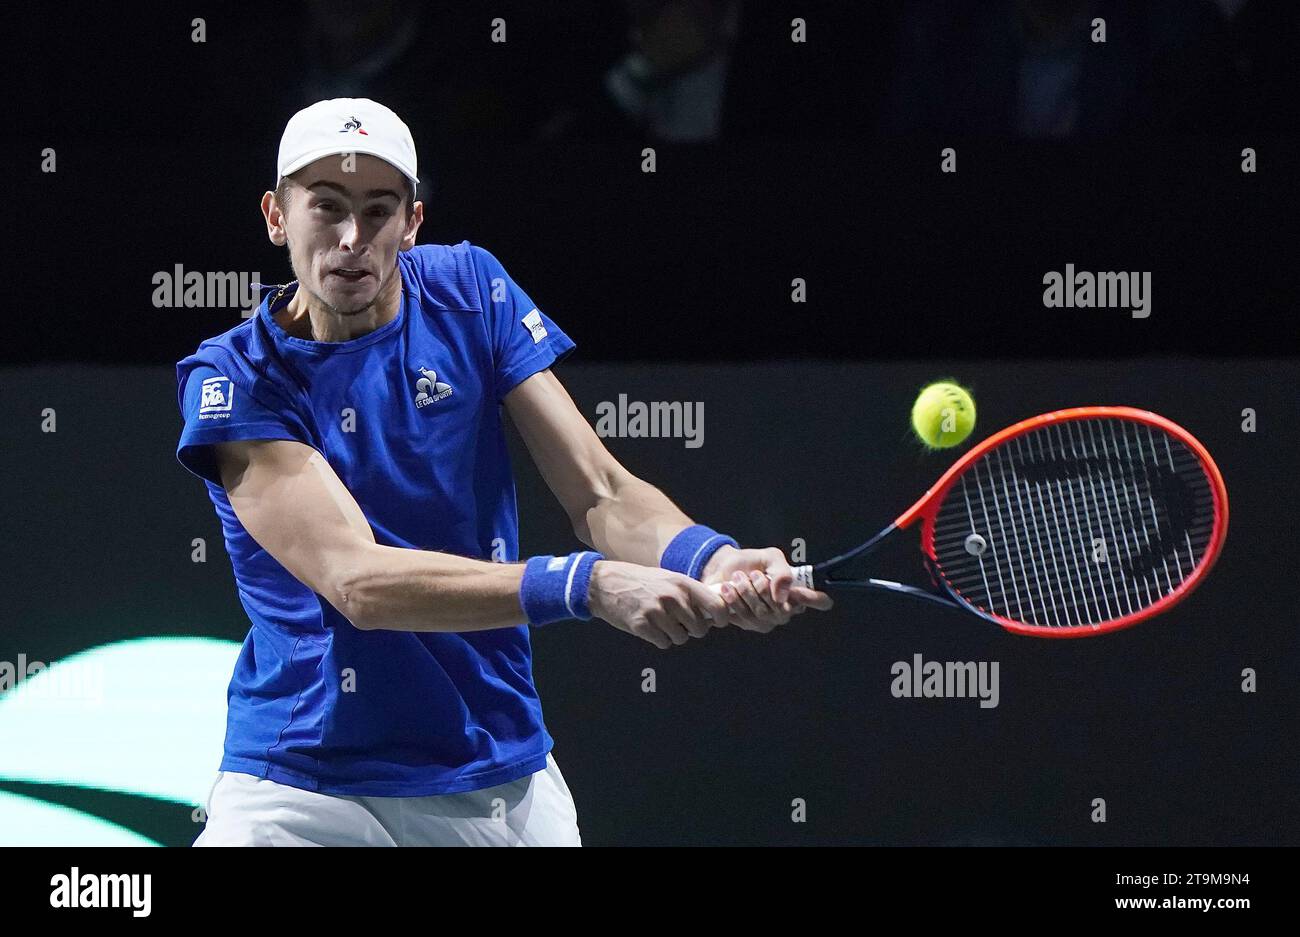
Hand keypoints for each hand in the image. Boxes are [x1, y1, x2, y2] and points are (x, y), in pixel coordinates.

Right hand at [587, 560, 728, 649]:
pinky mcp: (641, 626)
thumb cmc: (641, 582)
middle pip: (699, 629)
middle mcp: (673, 597)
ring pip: (681, 638)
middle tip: (677, 622)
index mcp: (683, 583)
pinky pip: (664, 643)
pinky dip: (659, 640)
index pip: (716, 606)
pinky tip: (649, 627)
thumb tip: (717, 610)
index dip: (720, 618)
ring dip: (673, 635)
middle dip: (691, 630)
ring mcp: (657, 612)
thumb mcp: (668, 578)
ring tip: (660, 622)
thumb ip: (691, 593)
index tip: (715, 622)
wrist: (604, 584)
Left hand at [701, 546, 833, 632]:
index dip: (814, 599)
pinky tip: (728, 589)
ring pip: (762, 613)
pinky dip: (735, 600)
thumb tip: (783, 597)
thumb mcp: (771, 558)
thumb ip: (782, 573)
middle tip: (754, 574)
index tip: (797, 591)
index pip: (821, 601)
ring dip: (747, 592)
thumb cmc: (754, 562)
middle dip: (765, 590)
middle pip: (783, 609)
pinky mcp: (749, 624)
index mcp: (799, 592)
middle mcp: (786, 610)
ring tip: (738, 577)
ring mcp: (768, 620)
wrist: (724, 567)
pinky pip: (745, 617)